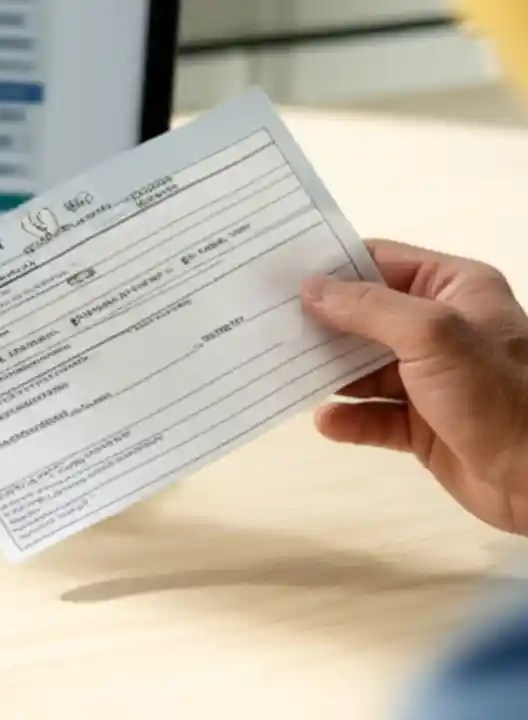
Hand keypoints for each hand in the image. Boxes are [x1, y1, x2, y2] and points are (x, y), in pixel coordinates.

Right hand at [301, 239, 527, 534]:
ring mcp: (430, 380)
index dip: (330, 267)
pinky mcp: (423, 426)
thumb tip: (312, 289)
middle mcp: (441, 328)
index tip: (277, 275)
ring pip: (362, 368)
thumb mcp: (432, 334)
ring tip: (280, 371)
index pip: (380, 263)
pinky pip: (372, 416)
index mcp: (454, 289)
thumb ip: (369, 308)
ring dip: (326, 372)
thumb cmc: (499, 394)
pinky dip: (347, 418)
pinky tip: (324, 420)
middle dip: (319, 322)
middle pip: (364, 316)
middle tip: (264, 324)